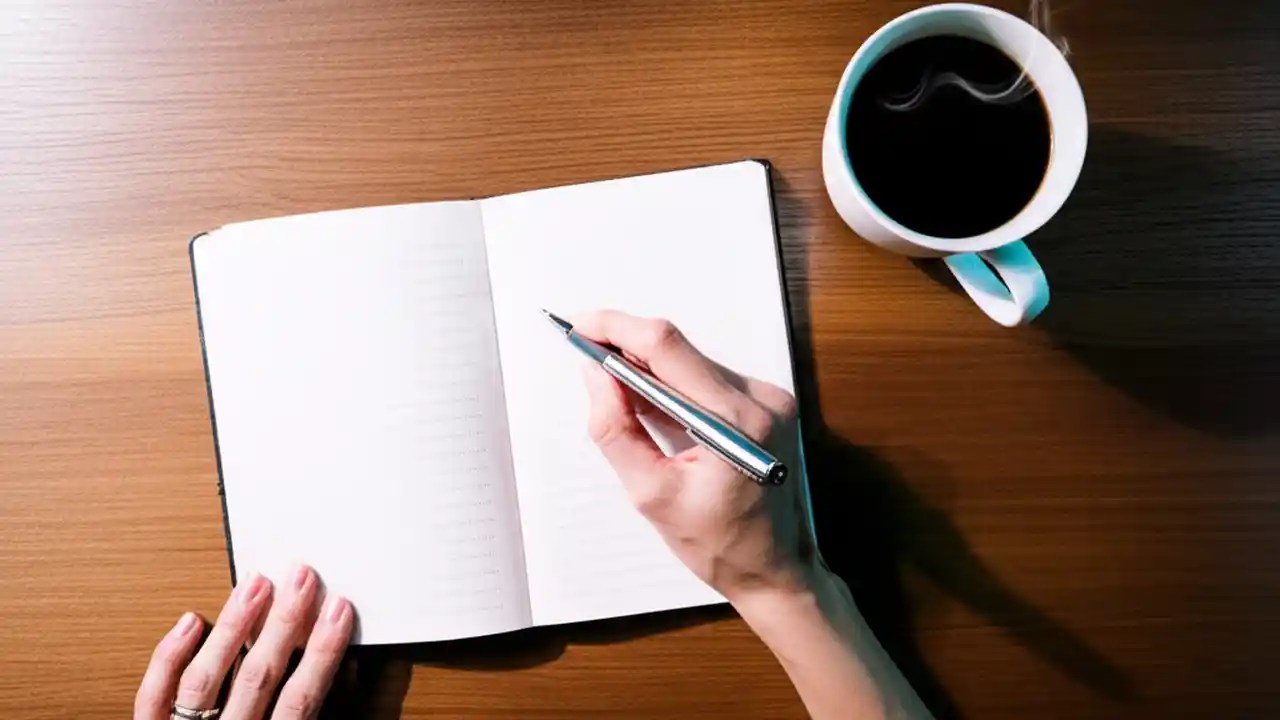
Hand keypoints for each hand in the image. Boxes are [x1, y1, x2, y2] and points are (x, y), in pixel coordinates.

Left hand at [135, 566, 353, 719]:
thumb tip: (345, 675)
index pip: (301, 699)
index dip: (322, 652)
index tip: (339, 610)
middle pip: (257, 678)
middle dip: (284, 624)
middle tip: (301, 578)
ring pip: (206, 678)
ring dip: (233, 626)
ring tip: (254, 584)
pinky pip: (153, 696)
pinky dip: (169, 655)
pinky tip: (191, 620)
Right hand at [577, 311, 930, 718]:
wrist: (776, 569)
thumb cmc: (719, 544)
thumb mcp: (651, 494)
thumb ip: (615, 429)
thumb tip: (595, 375)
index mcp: (737, 421)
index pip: (667, 347)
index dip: (617, 329)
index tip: (581, 328)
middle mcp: (762, 399)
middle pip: (680, 350)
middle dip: (628, 350)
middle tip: (588, 360)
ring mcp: (771, 398)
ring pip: (693, 362)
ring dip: (651, 372)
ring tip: (622, 400)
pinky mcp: (769, 403)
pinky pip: (710, 378)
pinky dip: (676, 387)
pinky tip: (657, 411)